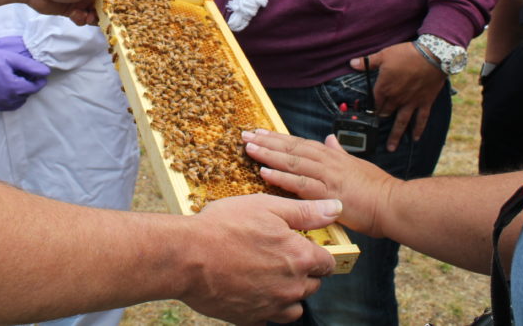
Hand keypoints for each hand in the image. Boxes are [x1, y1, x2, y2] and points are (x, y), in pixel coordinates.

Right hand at [0, 36, 49, 111]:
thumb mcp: (11, 58)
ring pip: (19, 102)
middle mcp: (7, 99)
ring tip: (19, 82)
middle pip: (27, 95)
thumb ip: (30, 66)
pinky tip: (10, 90)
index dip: (40, 81)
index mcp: (14, 87)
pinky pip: (9, 106)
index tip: (41, 76)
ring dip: (22, 94)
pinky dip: (13, 100)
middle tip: (28, 77)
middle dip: (30, 86)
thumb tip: (46, 72)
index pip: (34, 88)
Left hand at [27, 0, 136, 24]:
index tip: (125, 8)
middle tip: (103, 16)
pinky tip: (74, 16)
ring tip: (85, 17)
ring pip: (94, 11)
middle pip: (107, 1)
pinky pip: (82, 16)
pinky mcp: (70, 7)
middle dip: (106, 11)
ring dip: (92, 17)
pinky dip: (80, 18)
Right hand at [180, 193, 341, 324]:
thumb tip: (335, 208)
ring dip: (288, 294)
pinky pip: (268, 319)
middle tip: (279, 257)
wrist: (187, 256)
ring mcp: (271, 306)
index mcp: (299, 257)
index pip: (328, 262)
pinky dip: (265, 309)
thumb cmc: (224, 227)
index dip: (317, 252)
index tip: (303, 246)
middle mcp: (291, 287)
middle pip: (313, 285)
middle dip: (303, 272)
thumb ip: (305, 211)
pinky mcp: (250, 319)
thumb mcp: (266, 207)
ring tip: (268, 277)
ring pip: (294, 307)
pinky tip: (250, 291)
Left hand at [243, 130, 397, 239]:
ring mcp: (327, 177)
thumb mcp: (357, 164)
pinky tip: (264, 172)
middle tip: (245, 135)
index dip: (278, 137)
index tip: (261, 132)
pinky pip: (300, 184)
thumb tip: (330, 140)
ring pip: (292, 161)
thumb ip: (340, 152)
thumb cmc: (378, 189)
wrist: (395, 204)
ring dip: (268, 154)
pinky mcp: (328, 194)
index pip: (300, 143)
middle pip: (292, 147)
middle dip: (267, 141)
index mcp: (332, 156)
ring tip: (249, 148)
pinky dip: (281, 177)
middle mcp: (327, 162)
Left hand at [349, 42, 444, 150]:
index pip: (373, 102)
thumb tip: (351, 64)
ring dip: (396, 136)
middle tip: (376, 129)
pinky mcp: (424, 103)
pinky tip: (415, 138)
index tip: (367, 115)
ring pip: (401, 122)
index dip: (370, 108)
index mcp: (384, 88)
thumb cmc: (407, 54)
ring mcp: (411, 103)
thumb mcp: (384, 55)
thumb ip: (367, 62)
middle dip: (380, 119)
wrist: (433, 55)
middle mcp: (396, 98)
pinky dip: (418, 129)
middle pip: (385, 113)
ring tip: (391, 148)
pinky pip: (420, 119)